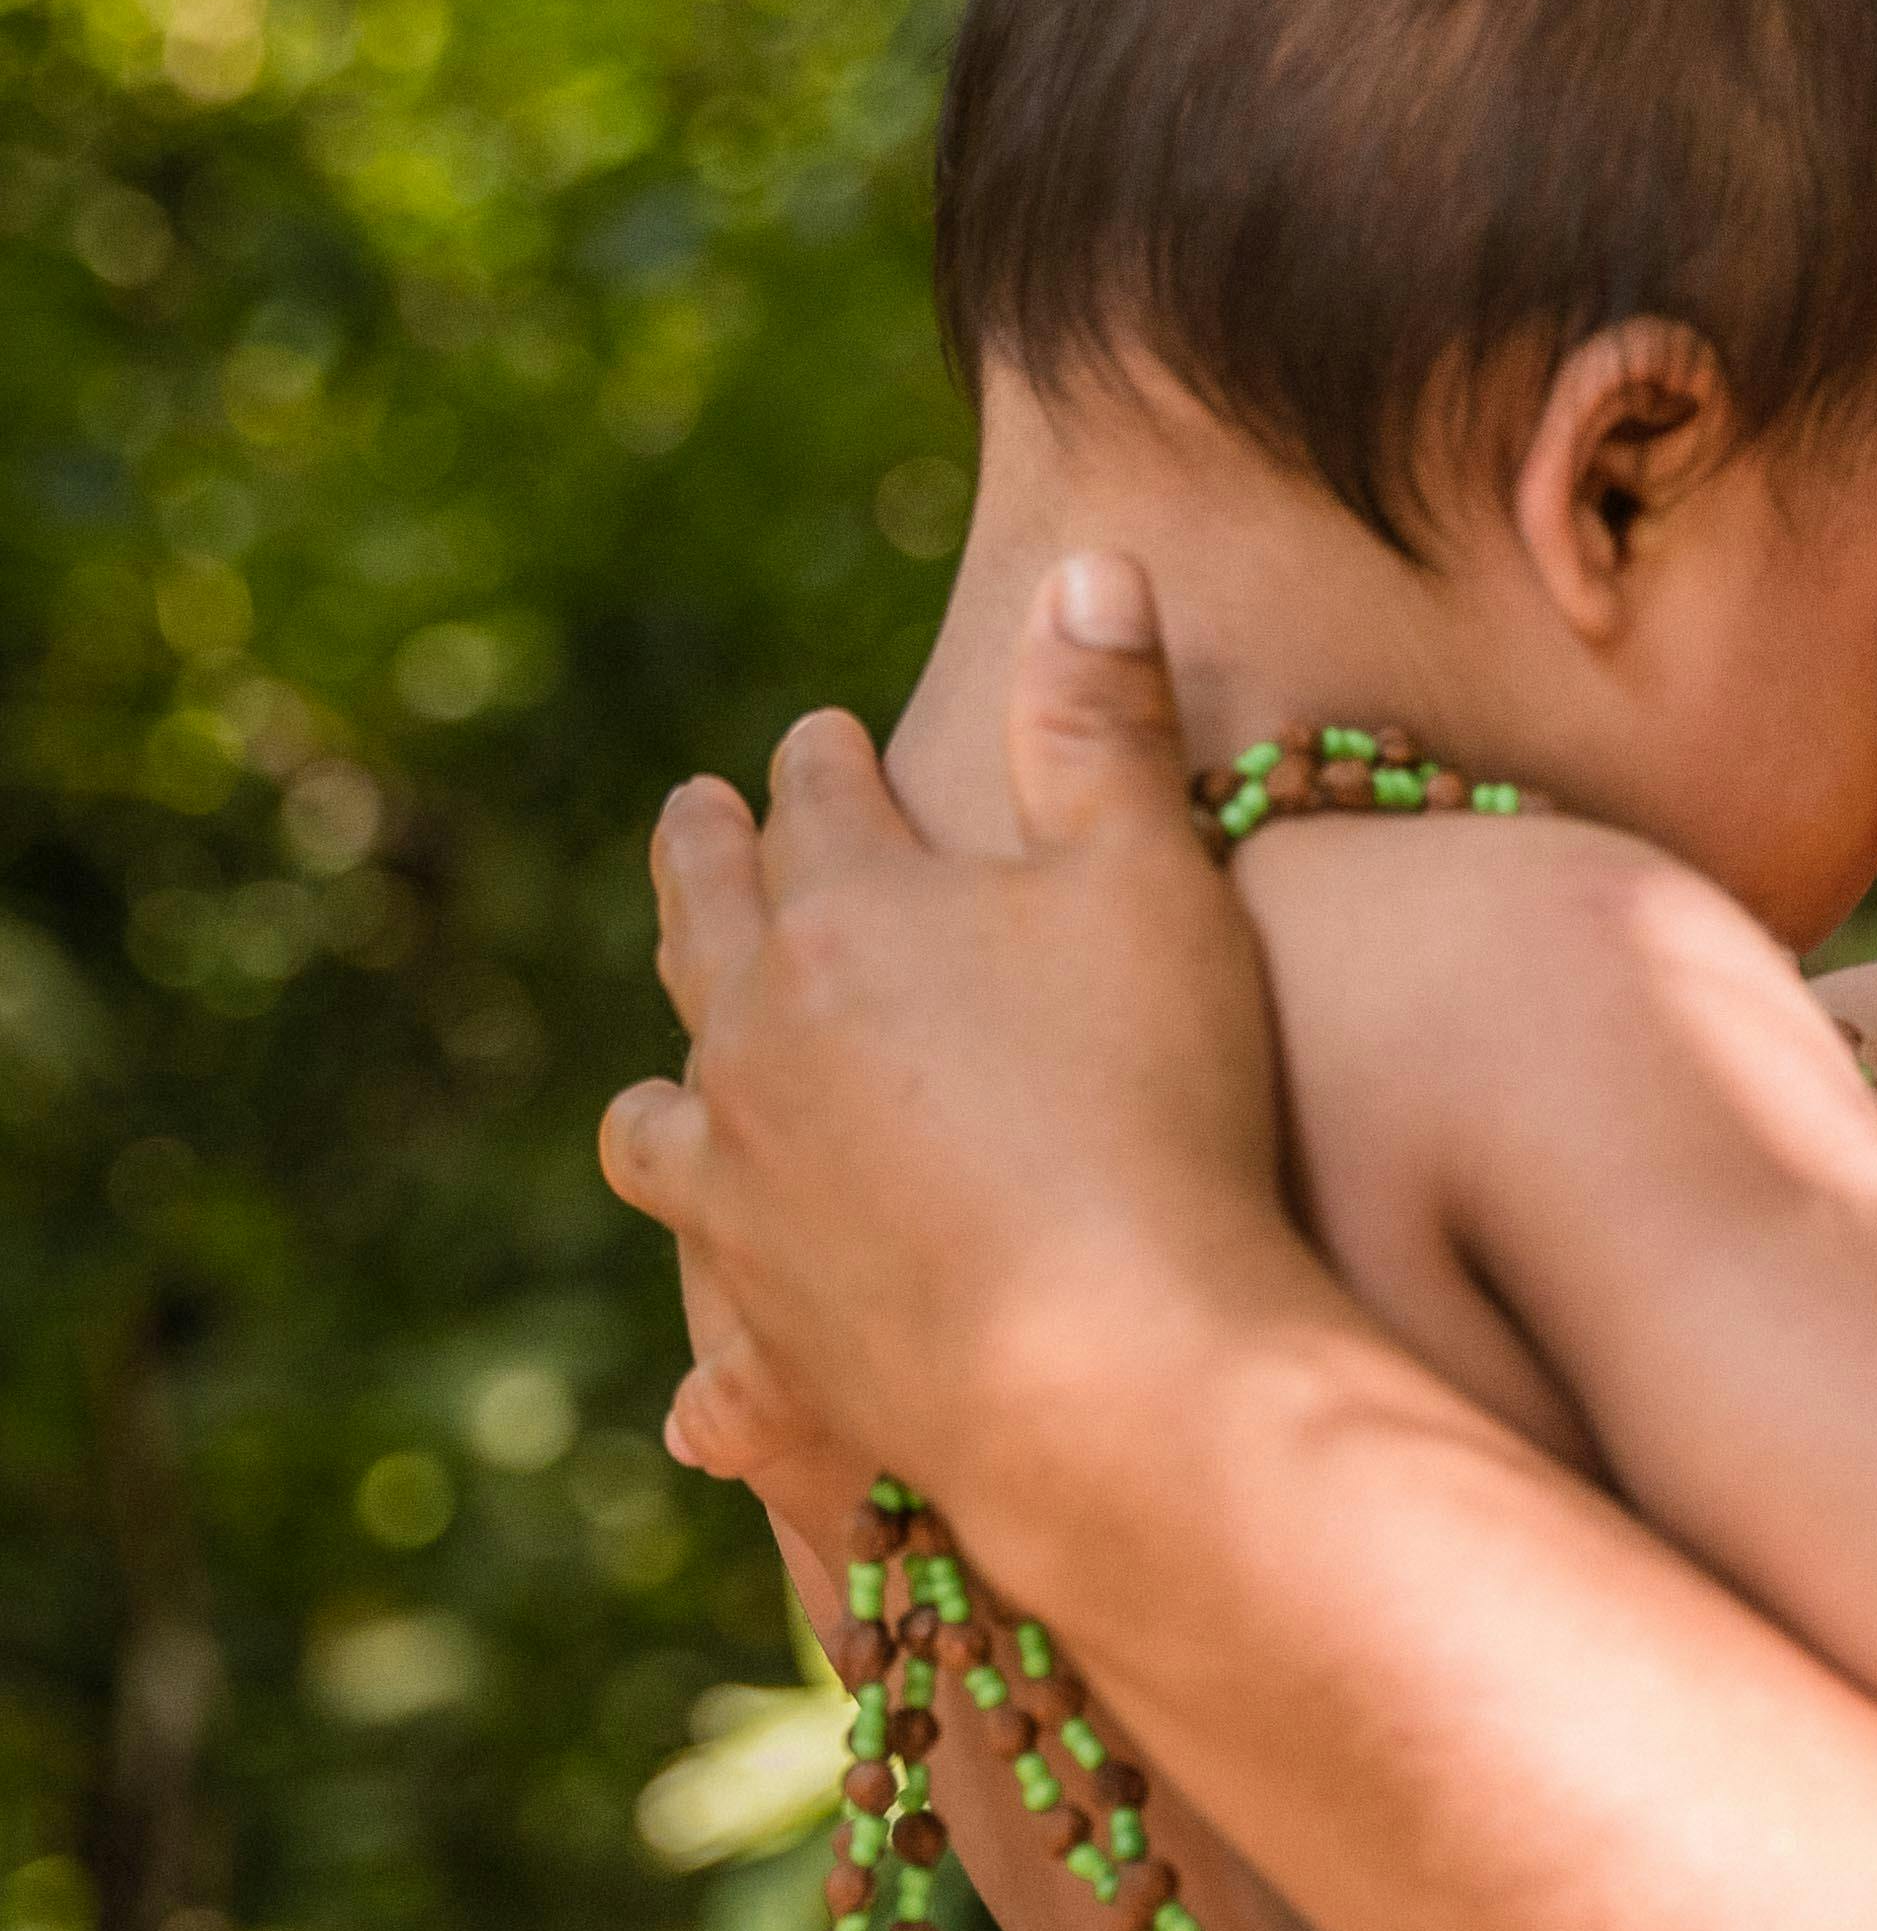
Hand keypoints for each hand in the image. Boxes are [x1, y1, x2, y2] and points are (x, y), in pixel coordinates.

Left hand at [601, 555, 1289, 1518]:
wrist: (1107, 1365)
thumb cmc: (1154, 1105)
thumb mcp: (1156, 883)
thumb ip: (1108, 727)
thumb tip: (1087, 565)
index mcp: (847, 907)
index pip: (816, 795)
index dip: (823, 760)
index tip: (817, 739)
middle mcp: (759, 1033)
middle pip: (706, 916)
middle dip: (705, 854)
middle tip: (694, 816)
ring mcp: (742, 1177)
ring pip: (666, 1094)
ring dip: (678, 1047)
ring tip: (683, 1047)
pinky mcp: (758, 1307)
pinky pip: (697, 1253)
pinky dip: (702, 1236)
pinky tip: (706, 1270)